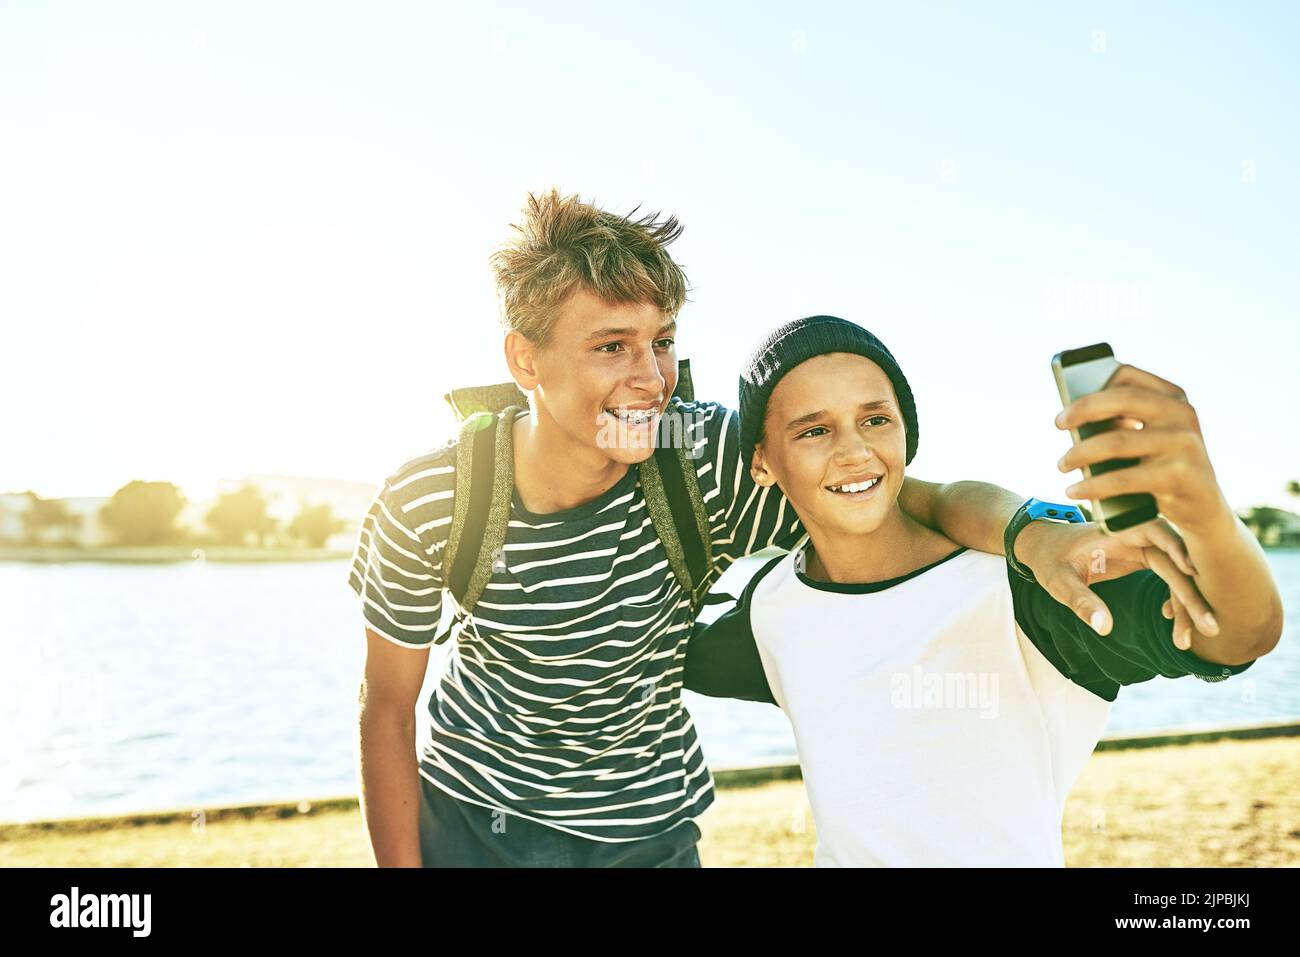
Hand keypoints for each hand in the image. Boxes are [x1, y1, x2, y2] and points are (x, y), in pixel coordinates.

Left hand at [1014, 517, 1218, 639]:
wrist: (1041, 546)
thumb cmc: (1048, 559)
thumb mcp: (1058, 582)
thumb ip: (1080, 601)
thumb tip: (1105, 628)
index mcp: (1118, 530)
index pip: (1158, 533)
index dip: (1180, 551)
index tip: (1196, 574)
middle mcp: (1136, 536)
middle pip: (1175, 562)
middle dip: (1192, 595)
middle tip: (1208, 628)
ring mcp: (1142, 548)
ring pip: (1176, 574)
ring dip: (1185, 605)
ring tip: (1185, 642)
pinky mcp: (1142, 560)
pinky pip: (1168, 578)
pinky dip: (1173, 601)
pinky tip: (1172, 623)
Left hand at [1054, 364, 1233, 536]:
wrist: (1203, 508)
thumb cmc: (1163, 466)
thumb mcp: (1152, 436)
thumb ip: (1124, 419)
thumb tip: (1071, 415)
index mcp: (1174, 397)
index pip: (1128, 377)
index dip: (1092, 388)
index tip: (1065, 408)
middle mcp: (1182, 414)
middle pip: (1123, 400)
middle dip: (1082, 410)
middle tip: (1057, 424)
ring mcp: (1184, 444)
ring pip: (1117, 442)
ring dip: (1079, 453)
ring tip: (1062, 464)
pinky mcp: (1178, 476)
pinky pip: (1123, 479)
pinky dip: (1093, 486)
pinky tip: (1074, 491)